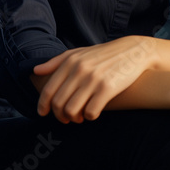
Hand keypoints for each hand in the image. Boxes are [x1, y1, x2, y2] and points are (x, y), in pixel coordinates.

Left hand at [32, 36, 153, 122]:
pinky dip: (89, 117)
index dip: (43, 106)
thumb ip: (56, 62)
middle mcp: (80, 70)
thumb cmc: (103, 54)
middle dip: (59, 116)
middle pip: (58, 103)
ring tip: (78, 117)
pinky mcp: (108, 89)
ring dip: (73, 118)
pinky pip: (91, 112)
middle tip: (65, 118)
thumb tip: (35, 70)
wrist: (134, 51)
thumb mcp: (79, 53)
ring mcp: (94, 80)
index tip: (43, 114)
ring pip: (72, 111)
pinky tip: (92, 113)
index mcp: (70, 62)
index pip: (49, 90)